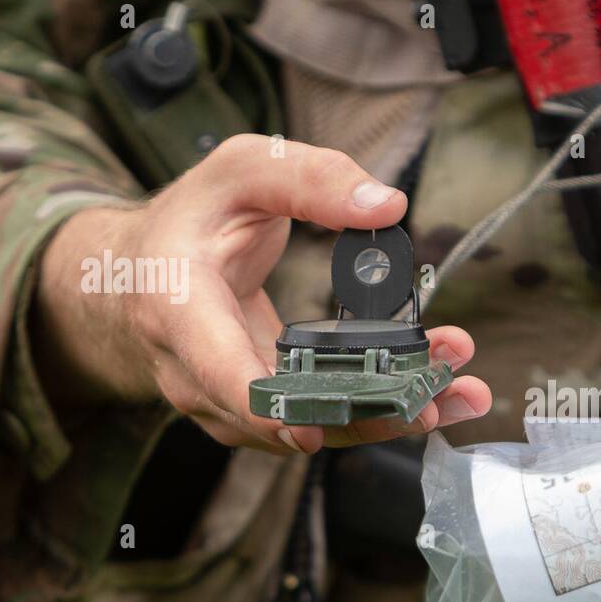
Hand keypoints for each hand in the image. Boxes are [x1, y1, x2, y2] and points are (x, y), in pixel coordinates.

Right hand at [33, 134, 489, 454]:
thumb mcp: (240, 172)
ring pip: (312, 429)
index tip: (319, 424)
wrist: (142, 275)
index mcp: (179, 311)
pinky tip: (434, 392)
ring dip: (390, 416)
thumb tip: (386, 206)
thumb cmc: (189, 221)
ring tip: (458, 393)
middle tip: (438, 394)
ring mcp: (231, 405)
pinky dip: (378, 410)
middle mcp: (200, 375)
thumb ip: (309, 179)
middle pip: (286, 416)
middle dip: (370, 411)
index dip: (270, 407)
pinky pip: (321, 420)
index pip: (219, 372)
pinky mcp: (264, 414)